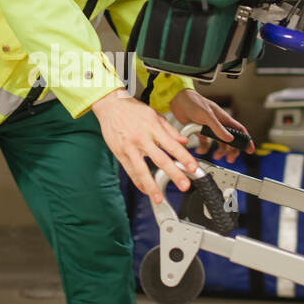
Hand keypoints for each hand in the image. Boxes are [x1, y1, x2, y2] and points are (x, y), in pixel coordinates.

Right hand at [91, 88, 200, 203]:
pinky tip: (145, 190)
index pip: (172, 146)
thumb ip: (170, 130)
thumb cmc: (133, 109)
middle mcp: (142, 138)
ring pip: (142, 170)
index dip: (184, 157)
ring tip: (158, 198)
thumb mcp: (154, 115)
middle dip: (174, 174)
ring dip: (151, 185)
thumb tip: (184, 141)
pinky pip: (130, 171)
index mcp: (153, 128)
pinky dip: (137, 182)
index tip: (193, 168)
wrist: (110, 105)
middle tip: (184, 185)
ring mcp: (129, 147)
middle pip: (160, 160)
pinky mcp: (119, 153)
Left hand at [168, 89, 254, 163]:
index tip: (250, 150)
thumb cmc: (193, 102)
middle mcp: (218, 123)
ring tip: (216, 157)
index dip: (246, 140)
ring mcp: (209, 127)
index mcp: (223, 118)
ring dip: (219, 150)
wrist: (177, 99)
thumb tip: (229, 139)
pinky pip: (205, 142)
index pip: (239, 130)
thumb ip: (218, 128)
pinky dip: (204, 148)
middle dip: (232, 150)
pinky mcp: (199, 130)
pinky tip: (200, 150)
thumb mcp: (207, 115)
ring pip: (218, 142)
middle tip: (230, 159)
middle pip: (230, 139)